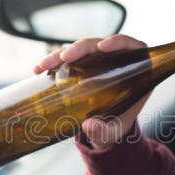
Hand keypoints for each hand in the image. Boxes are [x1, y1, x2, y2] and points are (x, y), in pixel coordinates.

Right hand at [34, 34, 150, 150]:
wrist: (104, 131)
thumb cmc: (116, 127)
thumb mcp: (112, 132)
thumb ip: (104, 131)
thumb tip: (89, 126)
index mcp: (135, 72)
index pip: (132, 47)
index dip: (118, 42)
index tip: (102, 47)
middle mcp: (116, 62)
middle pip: (99, 45)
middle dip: (80, 48)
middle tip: (65, 58)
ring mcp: (98, 62)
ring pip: (81, 50)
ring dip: (61, 54)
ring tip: (44, 66)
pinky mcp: (83, 66)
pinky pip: (68, 59)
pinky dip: (53, 62)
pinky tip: (39, 69)